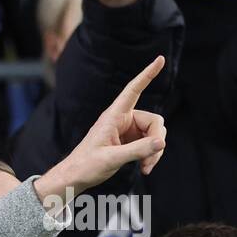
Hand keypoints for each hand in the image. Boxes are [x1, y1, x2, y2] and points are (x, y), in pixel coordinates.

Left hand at [34, 54, 166, 202]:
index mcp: (113, 116)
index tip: (160, 59)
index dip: (147, 75)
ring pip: (155, 134)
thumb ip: (137, 150)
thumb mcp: (111, 159)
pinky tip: (144, 168)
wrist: (75, 177)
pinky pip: (149, 143)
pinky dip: (150, 155)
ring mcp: (128, 130)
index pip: (133, 90)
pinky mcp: (130, 141)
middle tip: (150, 160)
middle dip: (157, 140)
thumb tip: (161, 142)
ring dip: (154, 151)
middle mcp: (123, 119)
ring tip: (146, 167)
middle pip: (154, 121)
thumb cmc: (86, 166)